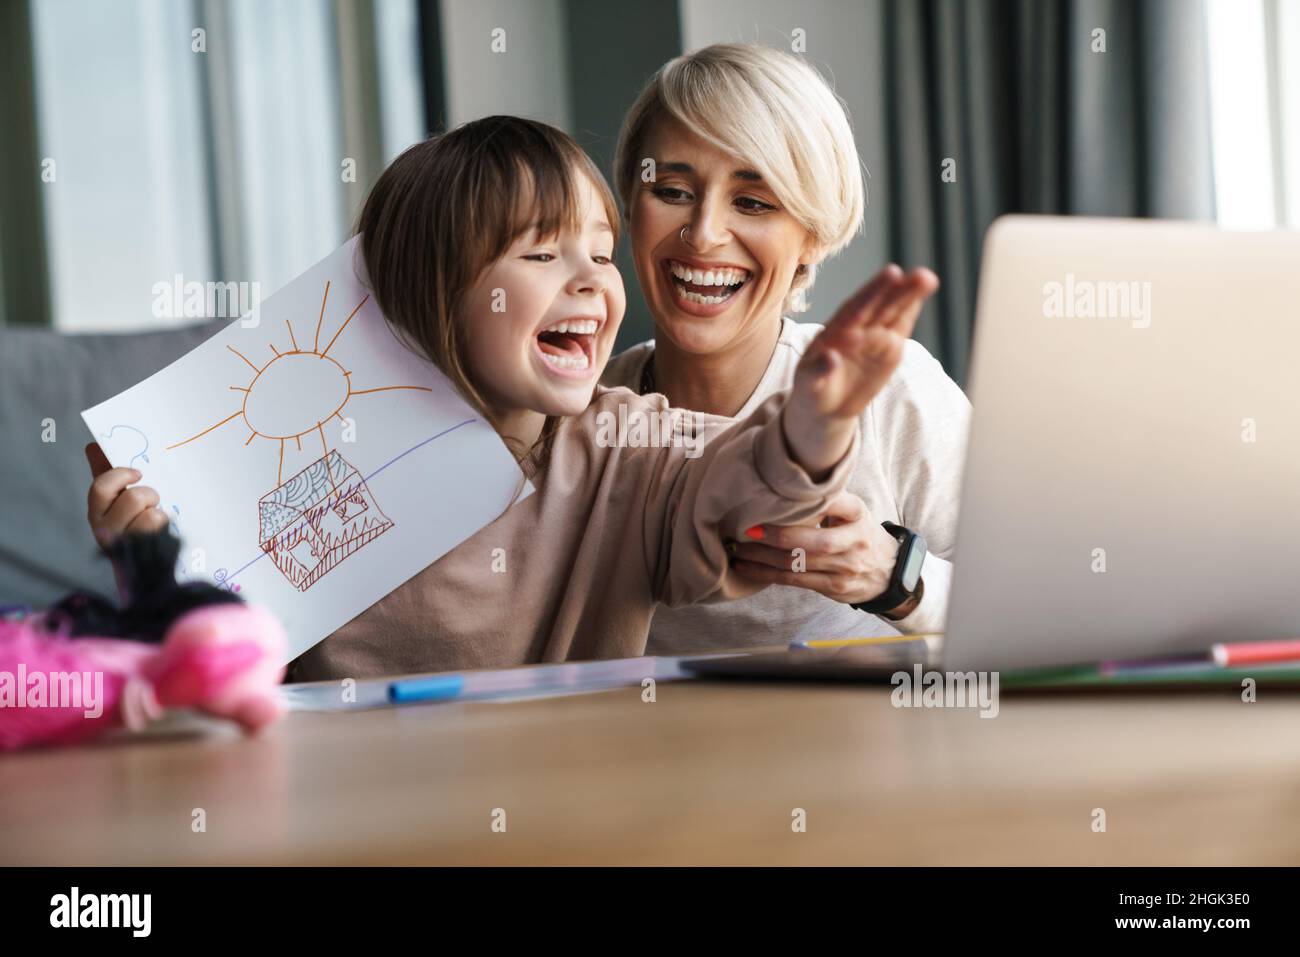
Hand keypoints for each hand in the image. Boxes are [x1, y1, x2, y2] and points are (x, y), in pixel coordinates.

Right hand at [85, 442, 168, 549]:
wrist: (144, 559)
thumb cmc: (130, 522)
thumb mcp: (116, 498)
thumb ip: (107, 473)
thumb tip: (93, 446)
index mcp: (97, 511)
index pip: (101, 487)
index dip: (121, 475)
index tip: (138, 473)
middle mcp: (105, 529)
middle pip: (133, 498)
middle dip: (149, 495)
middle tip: (152, 501)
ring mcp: (123, 543)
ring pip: (150, 514)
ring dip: (157, 511)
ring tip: (154, 517)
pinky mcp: (141, 551)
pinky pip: (160, 527)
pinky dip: (163, 524)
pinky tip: (159, 531)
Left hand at [729, 491, 900, 604]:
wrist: (889, 572)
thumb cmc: (859, 533)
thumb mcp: (854, 511)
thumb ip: (827, 500)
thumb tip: (783, 481)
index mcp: (858, 514)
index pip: (836, 503)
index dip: (810, 501)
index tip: (778, 496)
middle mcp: (854, 541)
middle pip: (815, 541)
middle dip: (777, 536)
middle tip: (747, 529)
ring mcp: (845, 567)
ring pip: (799, 563)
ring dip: (763, 557)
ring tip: (737, 548)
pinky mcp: (834, 587)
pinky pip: (795, 581)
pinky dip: (767, 574)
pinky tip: (747, 566)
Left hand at [783, 264, 939, 476]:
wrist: (825, 406)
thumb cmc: (812, 389)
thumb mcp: (808, 383)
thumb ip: (818, 369)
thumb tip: (831, 356)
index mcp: (835, 330)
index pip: (856, 308)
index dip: (873, 292)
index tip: (890, 275)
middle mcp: (856, 327)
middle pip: (879, 306)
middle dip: (897, 290)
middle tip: (920, 275)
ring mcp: (874, 337)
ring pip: (893, 313)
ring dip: (910, 296)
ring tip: (928, 278)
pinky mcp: (888, 350)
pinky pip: (900, 328)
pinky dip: (910, 312)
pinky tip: (921, 294)